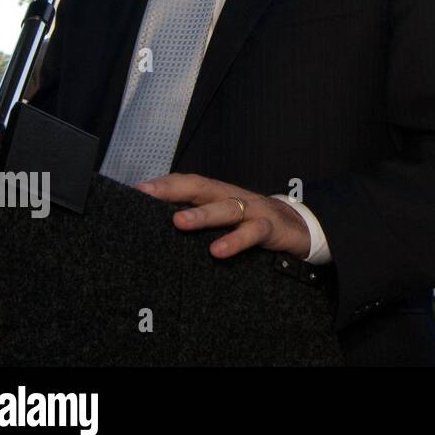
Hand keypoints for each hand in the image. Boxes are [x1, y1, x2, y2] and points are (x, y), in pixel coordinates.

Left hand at [137, 173, 310, 260]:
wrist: (301, 227)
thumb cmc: (253, 224)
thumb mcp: (226, 220)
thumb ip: (200, 220)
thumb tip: (158, 227)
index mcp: (218, 195)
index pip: (186, 183)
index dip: (161, 185)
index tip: (133, 191)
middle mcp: (232, 197)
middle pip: (200, 187)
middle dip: (171, 190)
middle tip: (145, 196)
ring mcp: (252, 210)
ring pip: (225, 208)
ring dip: (202, 214)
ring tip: (179, 222)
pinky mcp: (270, 227)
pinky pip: (252, 232)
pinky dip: (235, 240)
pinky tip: (217, 251)